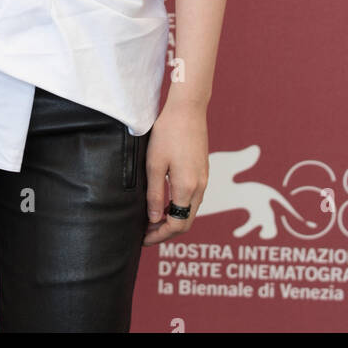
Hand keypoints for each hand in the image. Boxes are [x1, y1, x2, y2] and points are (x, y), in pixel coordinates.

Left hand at [142, 101, 208, 245]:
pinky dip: (179, 207)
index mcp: (187, 187)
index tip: (143, 238)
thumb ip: (155, 194)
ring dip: (173, 219)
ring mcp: (204, 179)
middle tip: (145, 232)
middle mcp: (200, 187)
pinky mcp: (203, 171)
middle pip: (185, 222)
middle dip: (166, 231)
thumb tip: (154, 219)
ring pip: (190, 210)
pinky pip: (193, 198)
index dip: (159, 236)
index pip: (176, 225)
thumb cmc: (167, 133)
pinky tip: (165, 202)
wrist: (187, 109)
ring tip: (152, 219)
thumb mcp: (154, 164)